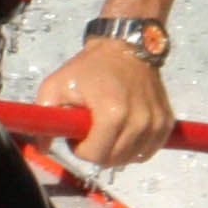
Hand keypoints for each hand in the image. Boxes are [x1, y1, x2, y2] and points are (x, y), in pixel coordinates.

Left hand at [37, 37, 173, 169]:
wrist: (125, 48)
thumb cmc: (88, 67)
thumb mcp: (55, 86)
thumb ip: (45, 117)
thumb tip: (41, 148)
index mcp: (113, 114)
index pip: (96, 155)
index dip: (80, 148)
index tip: (78, 132)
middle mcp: (140, 121)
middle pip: (114, 160)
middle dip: (97, 151)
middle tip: (91, 130)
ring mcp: (156, 122)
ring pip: (131, 158)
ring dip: (116, 150)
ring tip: (107, 127)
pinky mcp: (166, 122)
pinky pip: (149, 151)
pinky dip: (135, 147)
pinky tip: (125, 131)